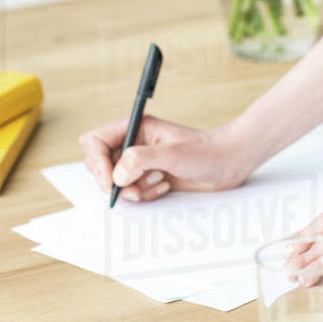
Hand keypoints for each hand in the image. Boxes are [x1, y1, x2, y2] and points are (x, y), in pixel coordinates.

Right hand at [77, 114, 249, 201]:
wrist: (227, 163)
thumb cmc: (205, 151)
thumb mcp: (173, 154)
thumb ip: (141, 160)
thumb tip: (117, 175)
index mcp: (135, 127)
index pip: (95, 141)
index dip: (97, 163)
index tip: (111, 181)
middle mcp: (133, 142)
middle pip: (99, 165)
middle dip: (115, 181)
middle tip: (136, 185)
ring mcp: (139, 160)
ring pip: (115, 183)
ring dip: (134, 190)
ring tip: (160, 181)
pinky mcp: (147, 176)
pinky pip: (131, 193)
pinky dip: (145, 195)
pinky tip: (164, 187)